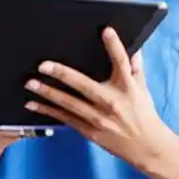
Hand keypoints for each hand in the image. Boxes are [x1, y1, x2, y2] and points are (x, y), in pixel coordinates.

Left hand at [23, 27, 167, 168]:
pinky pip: (66, 119)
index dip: (114, 46)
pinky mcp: (90, 131)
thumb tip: (134, 48)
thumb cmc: (143, 113)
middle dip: (63, 74)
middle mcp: (112, 102)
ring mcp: (99, 118)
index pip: (122, 63)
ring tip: (31, 84)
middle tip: (43, 65)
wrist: (146, 147)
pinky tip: (33, 104)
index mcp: (127, 88)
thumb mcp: (142, 88)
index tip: (106, 31)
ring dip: (48, 93)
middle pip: (85, 86)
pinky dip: (48, 111)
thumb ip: (135, 68)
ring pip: (70, 104)